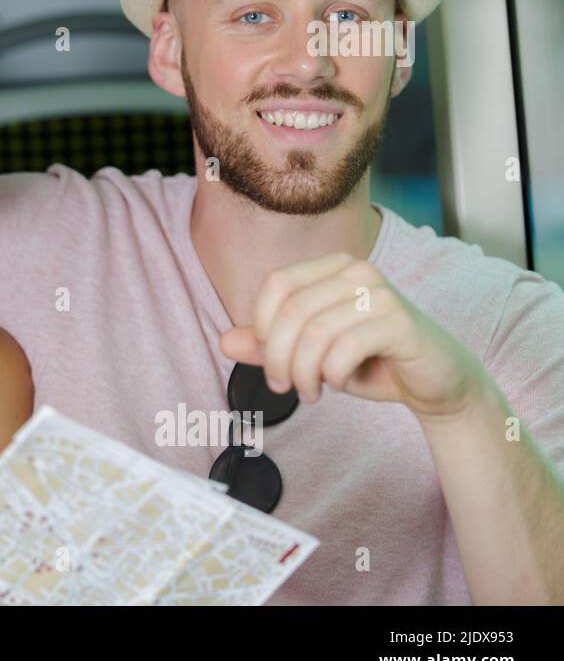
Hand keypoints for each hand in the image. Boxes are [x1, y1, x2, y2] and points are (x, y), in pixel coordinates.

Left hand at [220, 253, 486, 419]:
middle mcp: (357, 271)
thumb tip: (225, 342)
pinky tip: (339, 384)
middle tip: (284, 386)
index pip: (276, 284)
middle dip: (278, 357)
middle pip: (291, 311)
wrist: (436, 383)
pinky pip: (345, 347)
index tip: (269, 359)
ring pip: (314, 332)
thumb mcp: (311, 353)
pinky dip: (333, 374)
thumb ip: (269, 346)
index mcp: (332, 268)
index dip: (262, 325)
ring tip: (310, 392)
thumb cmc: (372, 362)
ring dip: (304, 372)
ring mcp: (381, 293)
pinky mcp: (400, 322)